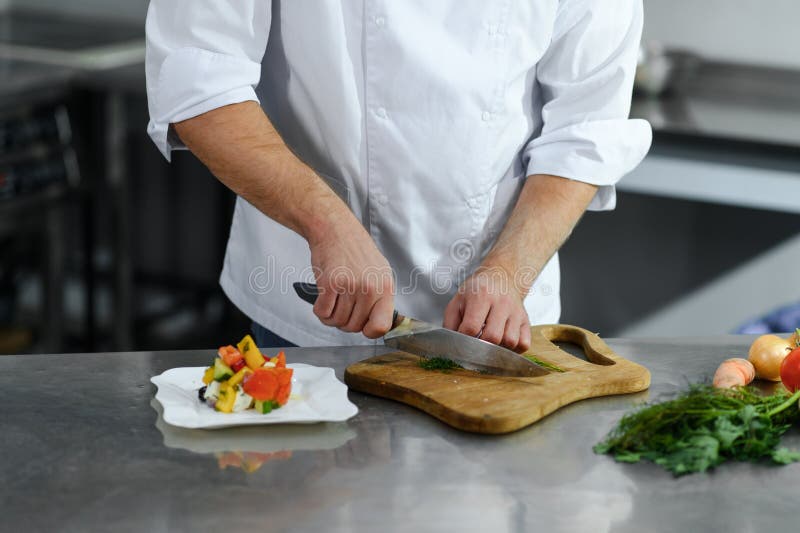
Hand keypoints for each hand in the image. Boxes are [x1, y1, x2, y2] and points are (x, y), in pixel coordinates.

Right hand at [306, 211, 394, 338]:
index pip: (382, 326)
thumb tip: (376, 325)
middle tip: (341, 305)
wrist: (335, 228)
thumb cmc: (354, 250)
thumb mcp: (379, 272)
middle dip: (345, 321)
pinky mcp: (330, 283)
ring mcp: (350, 286)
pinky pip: (322, 313)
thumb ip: (379, 298)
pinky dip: (319, 310)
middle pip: (354, 327)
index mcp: (385, 287)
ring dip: (331, 316)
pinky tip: (322, 297)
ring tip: (332, 300)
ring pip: (337, 321)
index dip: (369, 331)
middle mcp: (370, 288)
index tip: (363, 326)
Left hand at [443, 266, 531, 352]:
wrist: (500, 277)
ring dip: (498, 348)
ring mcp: (517, 312)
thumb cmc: (476, 292)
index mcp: (481, 296)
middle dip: (481, 346)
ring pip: (510, 342)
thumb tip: (451, 346)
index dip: (464, 339)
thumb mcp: (457, 302)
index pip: (472, 327)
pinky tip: (503, 343)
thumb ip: (450, 324)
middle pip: (493, 337)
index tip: (461, 341)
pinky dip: (514, 349)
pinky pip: (524, 344)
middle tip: (476, 342)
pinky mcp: (526, 321)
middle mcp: (502, 303)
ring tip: (490, 342)